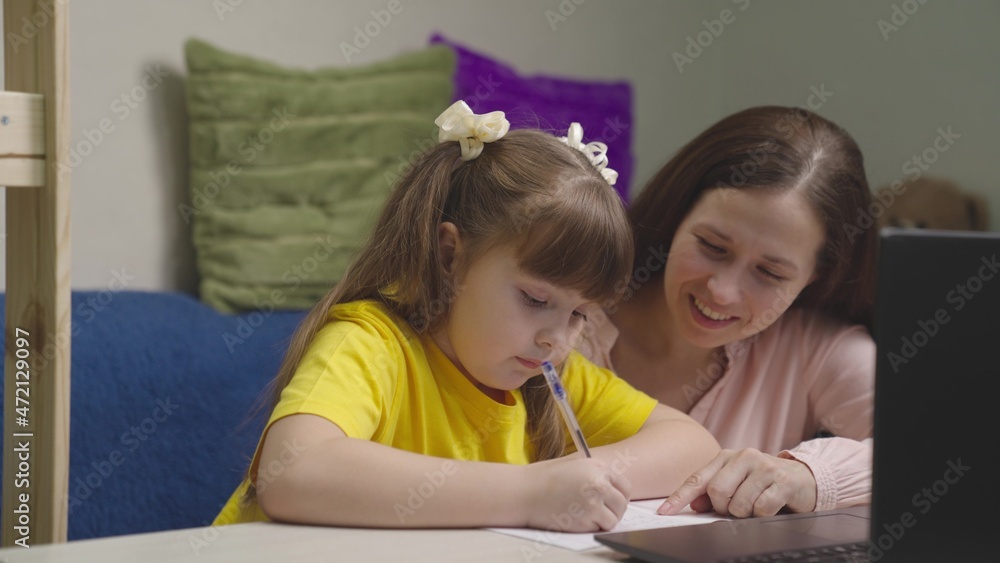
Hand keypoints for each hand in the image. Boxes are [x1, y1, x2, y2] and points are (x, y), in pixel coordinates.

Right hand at [523, 456, 631, 531]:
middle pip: (621, 505)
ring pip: (612, 520)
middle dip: (614, 511)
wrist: (525, 491)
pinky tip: (575, 517)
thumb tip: (613, 490)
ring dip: (602, 521)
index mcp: (598, 468)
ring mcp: (593, 504)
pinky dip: (590, 526)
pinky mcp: (584, 520)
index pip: (625, 487)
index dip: (620, 496)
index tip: (614, 502)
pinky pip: (597, 528)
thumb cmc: (546, 478)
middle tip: (601, 512)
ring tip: (586, 515)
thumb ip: (596, 475)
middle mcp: (599, 485)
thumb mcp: (575, 466)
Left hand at [656, 448, 816, 517]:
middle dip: (724, 508)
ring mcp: (765, 467)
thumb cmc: (764, 482)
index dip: (679, 497)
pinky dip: (762, 514)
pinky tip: (770, 505)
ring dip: (745, 513)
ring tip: (756, 504)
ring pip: (739, 504)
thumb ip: (713, 492)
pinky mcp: (783, 481)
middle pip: (717, 492)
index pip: (697, 479)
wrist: (804, 478)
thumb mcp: (737, 483)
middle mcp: (744, 456)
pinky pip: (761, 508)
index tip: (664, 512)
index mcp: (727, 457)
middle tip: (736, 507)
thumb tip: (694, 505)